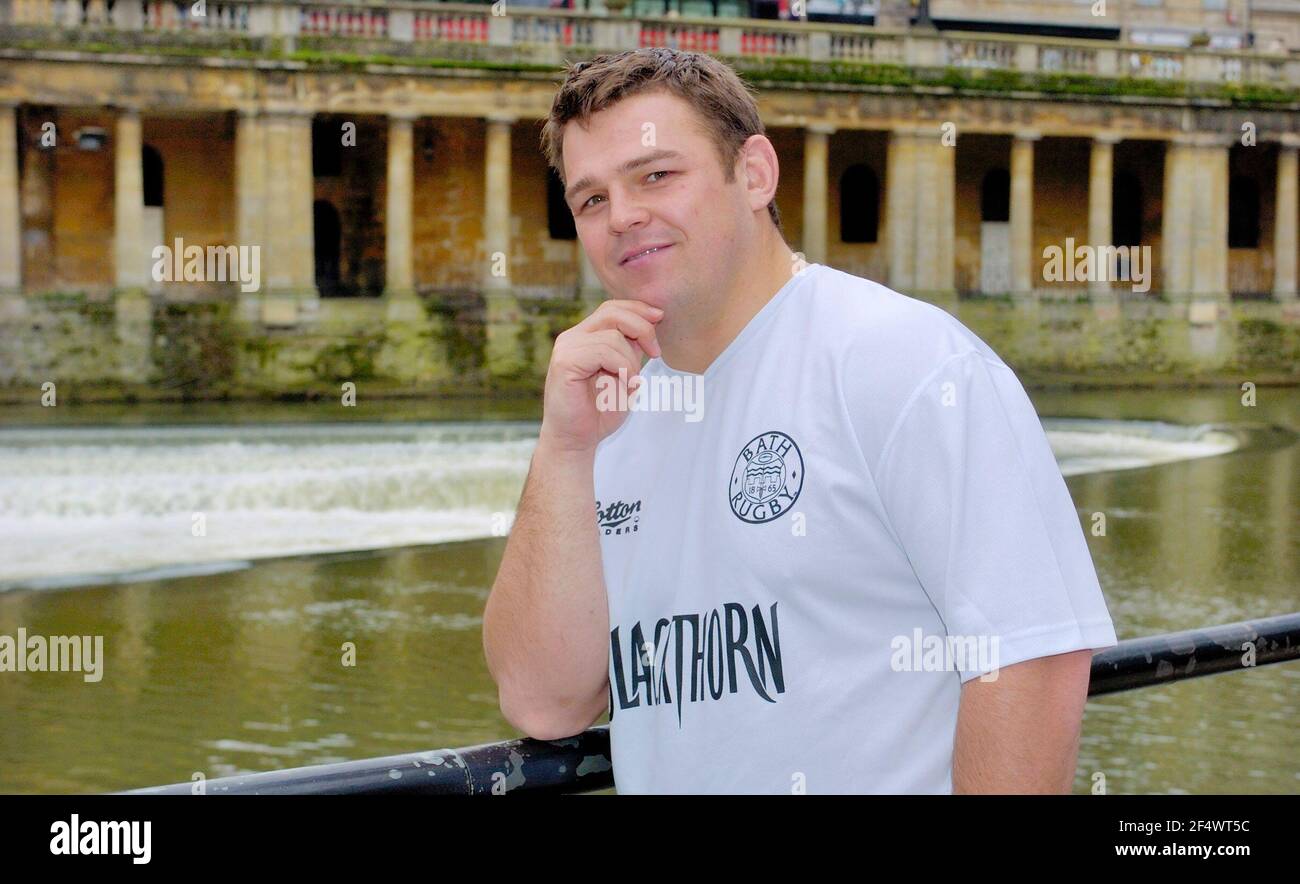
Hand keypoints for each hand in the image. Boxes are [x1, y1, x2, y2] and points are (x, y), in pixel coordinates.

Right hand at [539, 299, 663, 455]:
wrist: (576, 441)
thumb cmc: (599, 412)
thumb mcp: (625, 374)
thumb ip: (632, 350)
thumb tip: (650, 322)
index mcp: (585, 337)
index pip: (612, 308)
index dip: (638, 309)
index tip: (661, 318)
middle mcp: (572, 338)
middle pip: (612, 312)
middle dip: (642, 328)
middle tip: (656, 353)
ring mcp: (566, 348)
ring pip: (613, 335)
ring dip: (631, 361)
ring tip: (631, 383)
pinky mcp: (564, 362)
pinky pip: (603, 351)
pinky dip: (622, 367)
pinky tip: (625, 383)